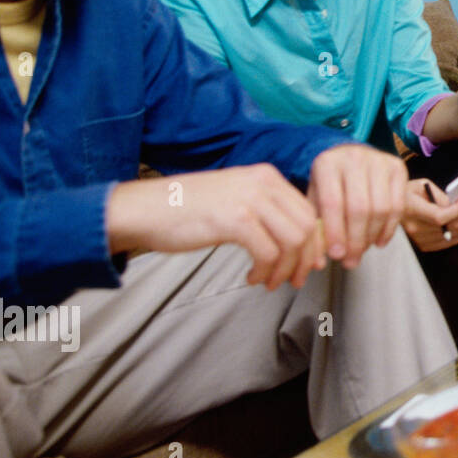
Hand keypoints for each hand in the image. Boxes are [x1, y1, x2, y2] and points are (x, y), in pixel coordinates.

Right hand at [106, 165, 327, 290]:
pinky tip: (252, 277)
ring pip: (292, 241)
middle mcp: (263, 183)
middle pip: (306, 226)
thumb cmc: (186, 209)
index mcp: (266, 176)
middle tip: (293, 279)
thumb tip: (297, 240)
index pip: (308, 210)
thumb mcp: (235, 199)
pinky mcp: (235, 220)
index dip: (313, 242)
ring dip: (285, 269)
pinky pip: (268, 253)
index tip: (308, 264)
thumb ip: (266, 211)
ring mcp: (249, 199)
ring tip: (270, 281)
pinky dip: (265, 271)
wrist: (144, 209)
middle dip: (304, 259)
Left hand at [308, 143, 408, 271]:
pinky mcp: (398, 167)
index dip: (335, 232)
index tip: (336, 256)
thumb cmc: (329, 183)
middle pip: (359, 208)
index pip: (333, 203)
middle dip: (356, 240)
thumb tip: (319, 262)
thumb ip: (316, 227)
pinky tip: (378, 242)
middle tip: (351, 261)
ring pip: (381, 209)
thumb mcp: (315, 199)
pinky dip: (389, 229)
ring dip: (372, 237)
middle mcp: (354, 157)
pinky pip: (397, 206)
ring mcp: (379, 161)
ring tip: (363, 251)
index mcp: (327, 163)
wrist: (348, 156)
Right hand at [402, 178, 457, 251]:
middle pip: (450, 226)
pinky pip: (449, 241)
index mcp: (411, 210)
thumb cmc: (407, 192)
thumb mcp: (421, 184)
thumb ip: (438, 194)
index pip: (440, 216)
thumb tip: (454, 203)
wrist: (392, 206)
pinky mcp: (423, 245)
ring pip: (453, 234)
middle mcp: (414, 228)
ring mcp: (419, 239)